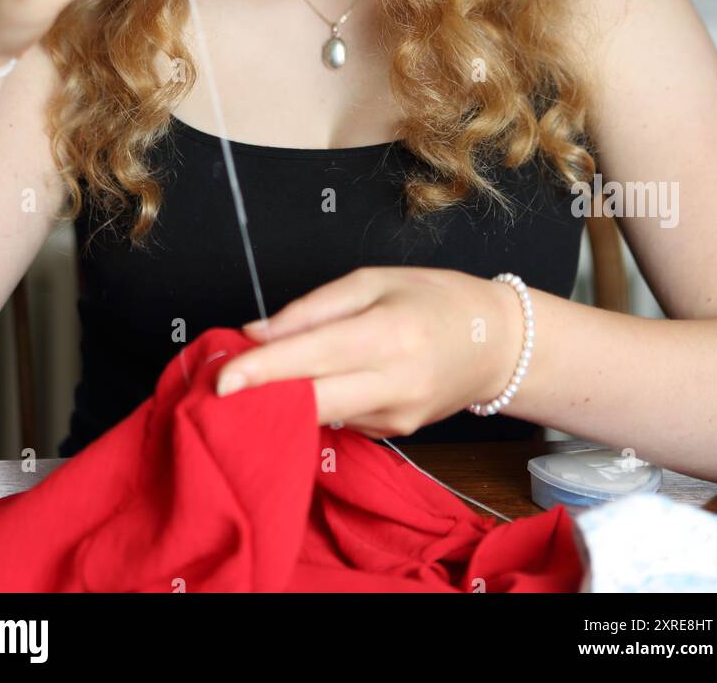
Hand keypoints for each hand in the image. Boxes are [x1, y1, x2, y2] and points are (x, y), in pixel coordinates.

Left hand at [217, 266, 519, 438]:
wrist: (499, 344)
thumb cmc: (435, 298)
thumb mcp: (374, 281)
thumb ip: (312, 309)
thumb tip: (255, 332)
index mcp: (389, 335)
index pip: (314, 357)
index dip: (263, 370)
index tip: (221, 378)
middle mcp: (394, 384)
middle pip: (312, 401)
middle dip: (261, 396)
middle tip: (217, 385)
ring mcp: (396, 418)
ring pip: (322, 415)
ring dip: (286, 398)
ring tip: (265, 372)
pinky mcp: (395, 435)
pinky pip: (342, 419)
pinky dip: (318, 402)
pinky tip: (318, 381)